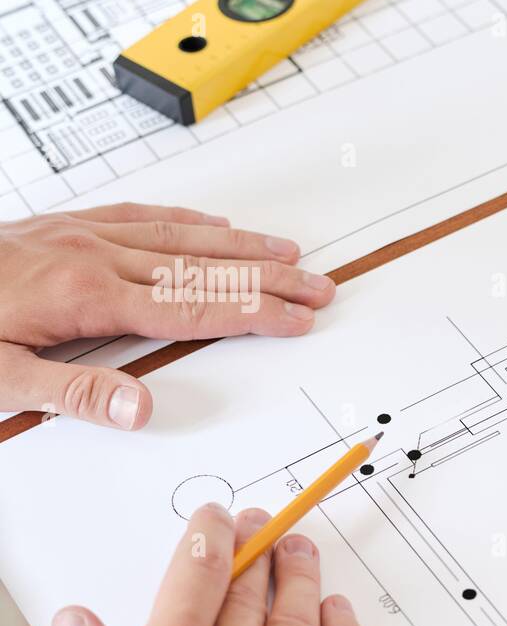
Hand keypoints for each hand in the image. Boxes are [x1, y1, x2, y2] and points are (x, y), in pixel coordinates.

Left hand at [0, 203, 336, 428]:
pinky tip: (211, 224)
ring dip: (243, 246)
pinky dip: (188, 221)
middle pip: (205, 267)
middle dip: (271, 278)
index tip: (301, 318)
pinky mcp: (68, 225)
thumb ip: (76, 395)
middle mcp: (96, 256)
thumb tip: (145, 410)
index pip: (196, 306)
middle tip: (320, 286)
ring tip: (289, 252)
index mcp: (89, 296)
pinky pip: (143, 215)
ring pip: (183, 237)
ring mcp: (83, 235)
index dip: (258, 312)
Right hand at [45, 504, 362, 625]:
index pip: (197, 575)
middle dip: (256, 549)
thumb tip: (77, 623)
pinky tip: (341, 614)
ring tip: (302, 549)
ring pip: (298, 619)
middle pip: (249, 591)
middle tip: (262, 525)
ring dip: (302, 576)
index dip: (211, 537)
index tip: (218, 519)